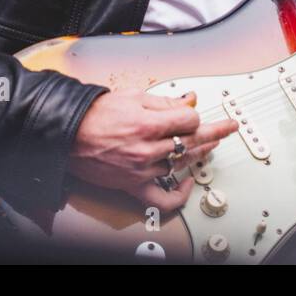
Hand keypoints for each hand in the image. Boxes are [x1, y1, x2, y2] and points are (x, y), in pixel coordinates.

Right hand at [66, 89, 237, 210]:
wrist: (68, 133)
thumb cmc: (95, 114)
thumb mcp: (132, 97)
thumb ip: (164, 102)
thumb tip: (189, 100)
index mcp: (147, 124)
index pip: (189, 121)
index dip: (194, 115)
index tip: (193, 112)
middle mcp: (146, 149)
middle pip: (191, 142)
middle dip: (213, 132)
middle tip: (227, 127)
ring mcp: (141, 170)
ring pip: (180, 164)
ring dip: (198, 154)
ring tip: (208, 145)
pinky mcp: (133, 185)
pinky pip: (162, 198)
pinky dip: (179, 194)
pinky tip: (188, 183)